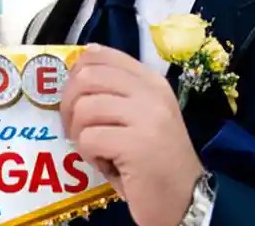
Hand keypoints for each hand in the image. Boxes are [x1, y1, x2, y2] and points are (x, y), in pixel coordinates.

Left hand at [61, 44, 201, 225]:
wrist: (185, 199)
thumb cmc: (155, 160)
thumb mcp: (140, 116)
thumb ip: (117, 89)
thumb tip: (85, 55)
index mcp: (152, 81)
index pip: (101, 55)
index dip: (76, 74)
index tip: (78, 97)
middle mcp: (152, 93)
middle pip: (87, 77)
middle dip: (70, 104)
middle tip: (78, 128)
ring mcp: (147, 117)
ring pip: (84, 108)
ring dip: (80, 134)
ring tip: (98, 150)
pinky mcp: (136, 145)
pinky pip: (88, 138)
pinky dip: (89, 155)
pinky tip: (107, 164)